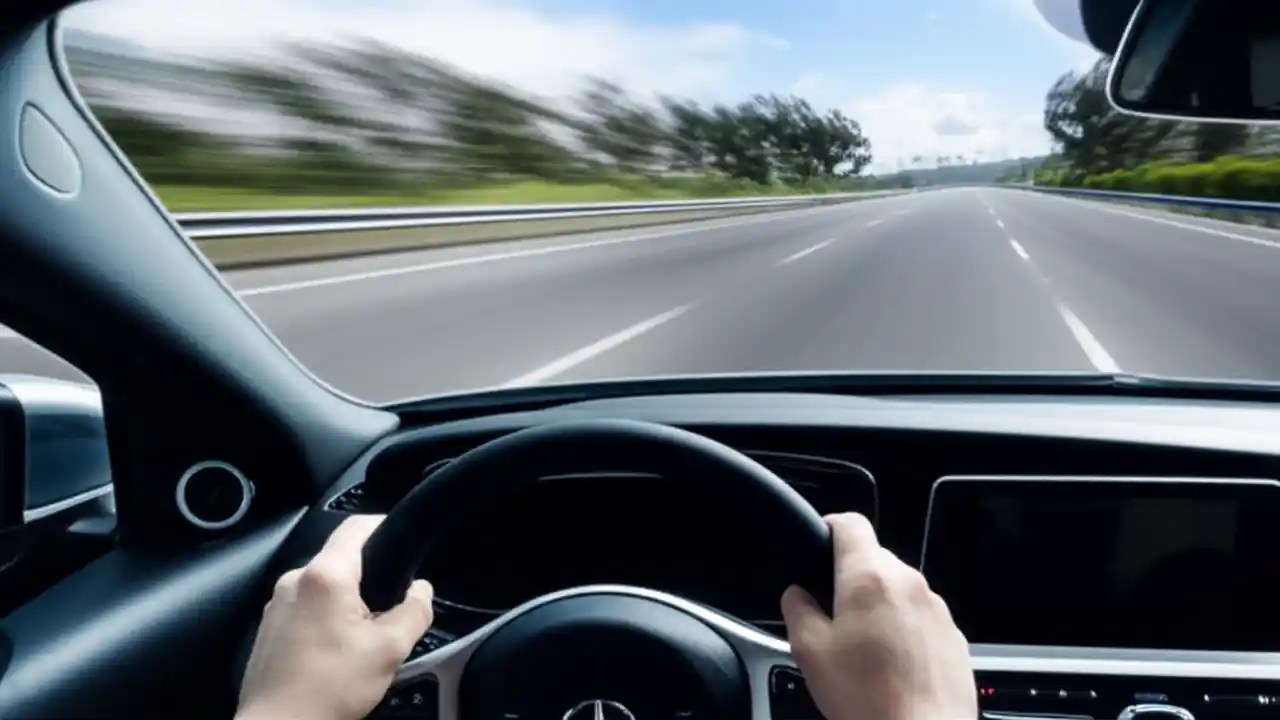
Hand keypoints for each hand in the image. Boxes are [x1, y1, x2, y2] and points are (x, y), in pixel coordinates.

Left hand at [237, 515, 434, 719]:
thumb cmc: (329, 689)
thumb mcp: (389, 650)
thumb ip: (414, 611)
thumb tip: (422, 590)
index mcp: (326, 576)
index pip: (357, 526)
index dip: (384, 525)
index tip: (402, 539)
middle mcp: (295, 581)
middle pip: (341, 558)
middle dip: (370, 576)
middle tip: (392, 606)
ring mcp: (276, 604)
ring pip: (324, 585)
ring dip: (346, 601)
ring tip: (364, 637)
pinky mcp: (268, 627)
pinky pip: (305, 606)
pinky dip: (325, 618)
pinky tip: (337, 651)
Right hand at [781, 513, 975, 719]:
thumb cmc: (867, 699)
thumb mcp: (809, 652)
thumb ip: (798, 610)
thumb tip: (798, 595)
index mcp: (869, 577)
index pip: (850, 523)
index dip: (830, 528)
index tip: (820, 545)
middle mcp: (909, 583)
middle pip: (874, 560)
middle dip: (851, 580)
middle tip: (834, 621)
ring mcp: (937, 609)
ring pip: (899, 591)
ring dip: (880, 608)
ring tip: (865, 652)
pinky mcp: (954, 636)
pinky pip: (922, 618)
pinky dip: (905, 631)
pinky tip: (893, 667)